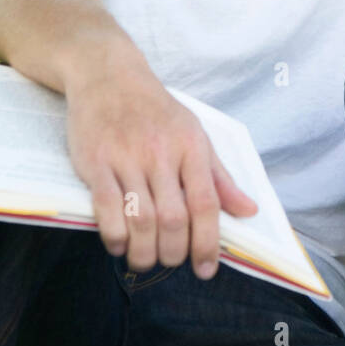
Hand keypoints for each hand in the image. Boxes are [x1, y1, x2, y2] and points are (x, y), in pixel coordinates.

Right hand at [64, 61, 258, 278]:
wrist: (109, 75)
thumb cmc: (156, 110)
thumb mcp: (196, 134)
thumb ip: (220, 177)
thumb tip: (249, 210)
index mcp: (191, 147)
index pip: (206, 203)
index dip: (208, 242)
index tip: (206, 270)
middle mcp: (161, 153)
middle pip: (173, 218)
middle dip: (174, 252)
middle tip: (172, 262)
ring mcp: (126, 157)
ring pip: (141, 218)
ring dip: (144, 251)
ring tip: (145, 261)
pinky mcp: (96, 162)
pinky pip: (106, 207)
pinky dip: (114, 235)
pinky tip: (119, 245)